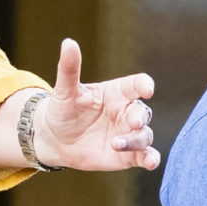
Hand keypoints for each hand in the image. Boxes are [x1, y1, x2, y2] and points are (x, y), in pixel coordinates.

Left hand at [0, 40, 157, 173]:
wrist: (55, 139)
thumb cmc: (62, 110)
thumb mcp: (64, 90)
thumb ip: (69, 69)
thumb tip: (68, 43)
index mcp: (116, 93)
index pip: (136, 85)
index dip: (144, 85)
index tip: (147, 89)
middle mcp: (126, 112)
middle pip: (143, 112)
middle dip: (140, 117)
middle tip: (132, 122)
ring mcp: (128, 134)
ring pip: (145, 135)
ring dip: (137, 140)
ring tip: (117, 144)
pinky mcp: (127, 155)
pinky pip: (144, 156)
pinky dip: (150, 159)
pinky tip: (151, 162)